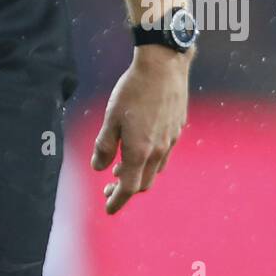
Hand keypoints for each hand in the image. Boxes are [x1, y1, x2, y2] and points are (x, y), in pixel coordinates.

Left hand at [91, 45, 191, 214]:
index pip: (128, 187)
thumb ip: (104, 145)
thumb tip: (99, 168)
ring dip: (137, 175)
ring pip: (154, 170)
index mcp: (139, 151)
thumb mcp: (111, 117)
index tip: (108, 208)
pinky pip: (163, 155)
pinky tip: (140, 149)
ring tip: (119, 169)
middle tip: (109, 189)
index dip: (117, 201)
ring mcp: (170, 141)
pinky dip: (149, 161)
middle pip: (142, 182)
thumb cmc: (133, 90)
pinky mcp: (177, 129)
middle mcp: (158, 151)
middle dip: (125, 190)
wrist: (164, 67)